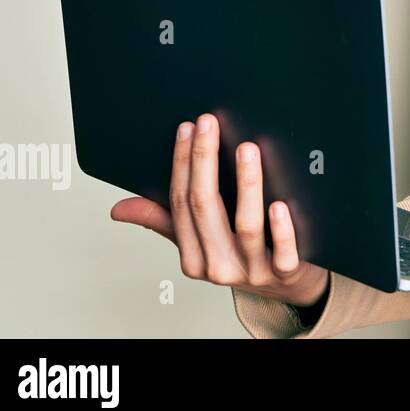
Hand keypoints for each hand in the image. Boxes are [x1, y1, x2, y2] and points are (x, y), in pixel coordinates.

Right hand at [110, 113, 329, 308]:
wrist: (291, 287)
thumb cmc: (245, 257)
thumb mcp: (202, 242)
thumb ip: (167, 221)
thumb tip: (118, 209)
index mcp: (193, 257)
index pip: (181, 203)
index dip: (183, 164)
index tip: (188, 128)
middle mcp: (219, 267)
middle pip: (206, 208)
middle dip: (204, 161)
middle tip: (209, 123)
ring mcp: (254, 271)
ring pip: (246, 226)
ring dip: (247, 184)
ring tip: (248, 147)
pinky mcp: (287, 274)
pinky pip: (283, 253)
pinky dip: (282, 229)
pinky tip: (279, 203)